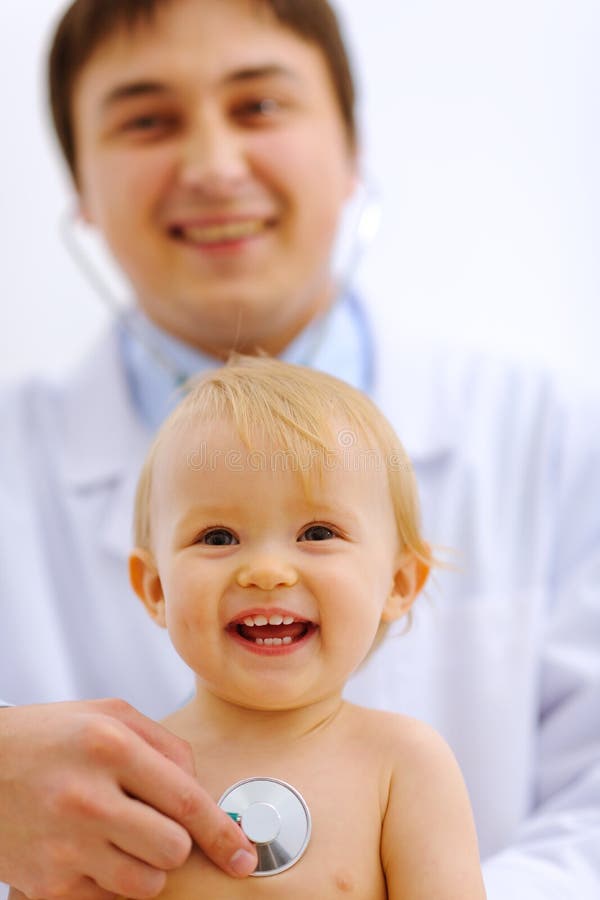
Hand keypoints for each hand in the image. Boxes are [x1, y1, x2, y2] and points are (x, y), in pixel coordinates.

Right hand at [0, 700, 256, 898]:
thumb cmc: (50, 736)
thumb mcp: (109, 714)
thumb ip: (164, 744)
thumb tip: (200, 787)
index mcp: (109, 744)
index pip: (185, 798)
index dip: (223, 832)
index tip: (244, 854)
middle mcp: (88, 796)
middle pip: (173, 848)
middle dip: (177, 841)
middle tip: (153, 822)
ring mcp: (65, 844)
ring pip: (147, 882)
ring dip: (147, 864)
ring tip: (121, 835)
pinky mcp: (47, 883)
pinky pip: (109, 899)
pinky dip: (112, 880)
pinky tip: (91, 849)